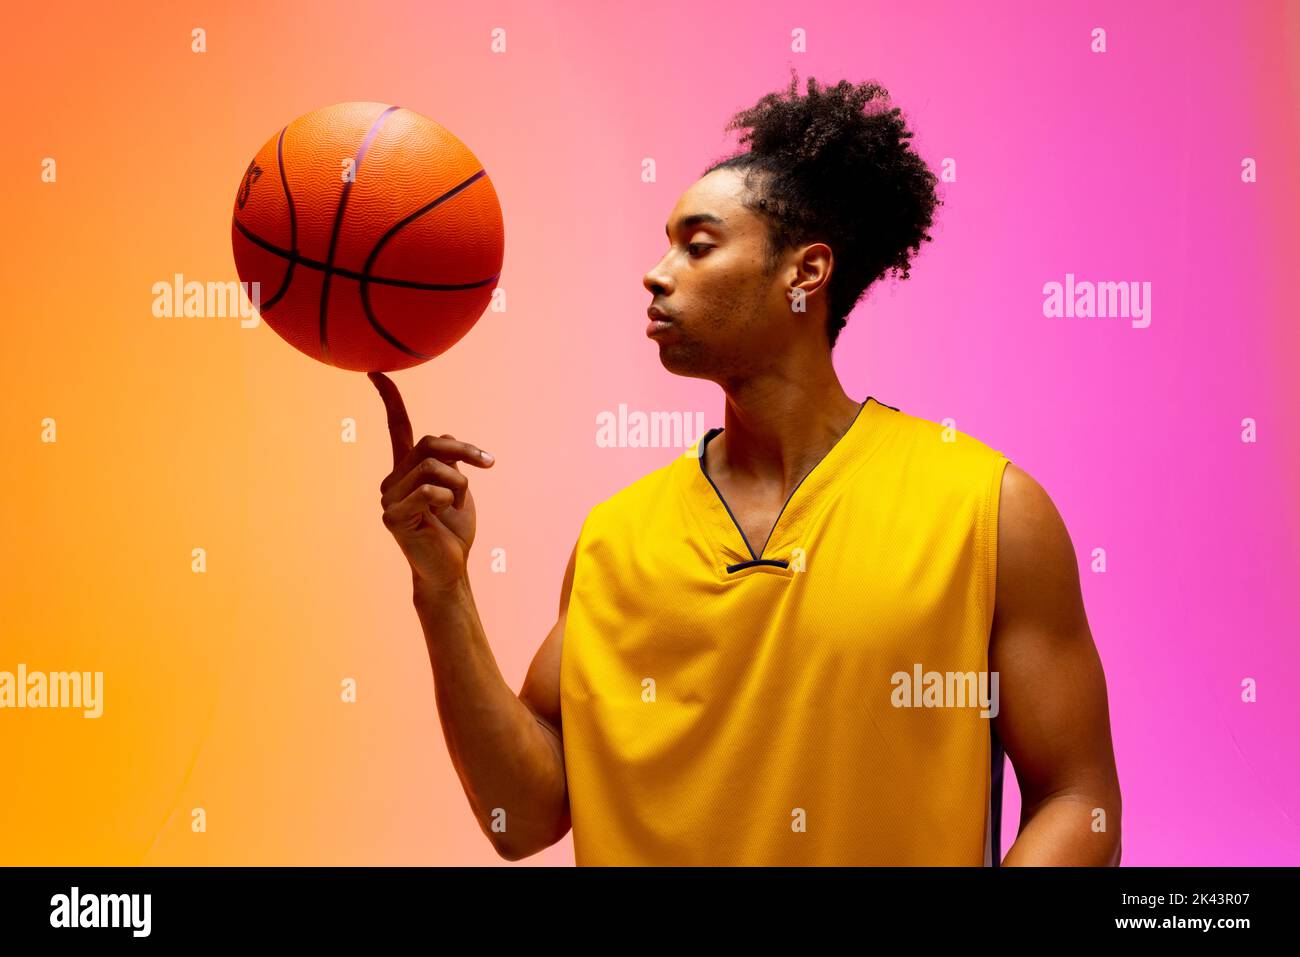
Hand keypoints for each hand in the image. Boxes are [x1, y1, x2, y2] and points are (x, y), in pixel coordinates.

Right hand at [369, 372, 494, 589]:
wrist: (450, 567)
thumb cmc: (453, 529)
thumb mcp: (458, 486)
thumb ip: (450, 460)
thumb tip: (444, 438)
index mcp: (407, 469)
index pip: (397, 428)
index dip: (390, 400)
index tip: (377, 373)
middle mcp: (392, 480)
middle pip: (429, 444)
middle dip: (464, 450)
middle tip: (487, 462)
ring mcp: (389, 498)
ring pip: (433, 467)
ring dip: (459, 483)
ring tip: (459, 503)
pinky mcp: (393, 517)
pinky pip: (428, 491)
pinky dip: (448, 499)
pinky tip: (445, 513)